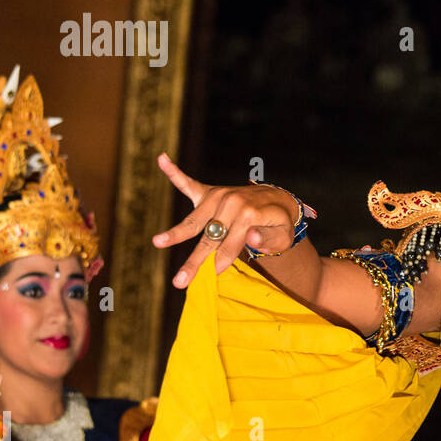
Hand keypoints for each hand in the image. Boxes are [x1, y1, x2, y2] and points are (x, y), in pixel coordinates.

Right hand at [152, 153, 297, 287]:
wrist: (276, 200)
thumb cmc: (278, 224)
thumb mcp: (283, 235)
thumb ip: (269, 239)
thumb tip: (251, 238)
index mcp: (251, 213)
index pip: (232, 241)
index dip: (223, 259)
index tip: (213, 274)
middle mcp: (232, 202)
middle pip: (209, 236)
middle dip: (195, 260)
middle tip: (179, 281)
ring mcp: (219, 195)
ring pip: (194, 220)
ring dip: (176, 233)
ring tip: (158, 242)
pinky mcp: (208, 192)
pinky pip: (188, 183)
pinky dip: (174, 172)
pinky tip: (163, 159)